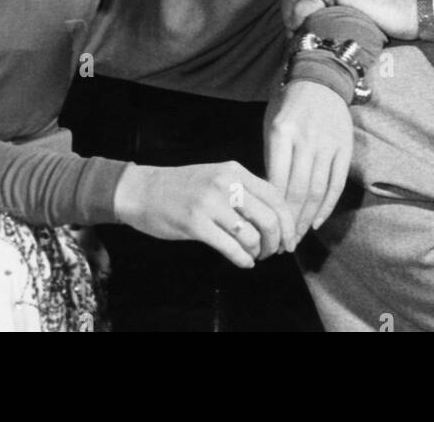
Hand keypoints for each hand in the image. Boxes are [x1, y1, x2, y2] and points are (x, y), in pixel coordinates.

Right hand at [112, 161, 296, 268]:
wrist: (143, 190)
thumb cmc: (183, 187)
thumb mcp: (218, 177)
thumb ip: (245, 190)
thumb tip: (276, 216)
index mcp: (235, 171)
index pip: (276, 196)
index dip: (288, 221)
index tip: (290, 238)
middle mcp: (226, 184)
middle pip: (268, 218)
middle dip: (277, 241)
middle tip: (274, 252)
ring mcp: (210, 203)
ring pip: (251, 235)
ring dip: (259, 252)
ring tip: (255, 256)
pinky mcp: (195, 224)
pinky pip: (230, 247)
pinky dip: (243, 260)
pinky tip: (244, 263)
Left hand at [264, 80, 352, 239]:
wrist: (321, 80)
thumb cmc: (289, 106)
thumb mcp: (272, 125)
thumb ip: (271, 158)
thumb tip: (269, 198)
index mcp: (283, 133)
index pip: (277, 180)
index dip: (273, 209)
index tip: (266, 227)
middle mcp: (307, 139)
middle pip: (298, 190)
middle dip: (289, 221)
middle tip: (283, 243)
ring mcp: (328, 144)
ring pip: (318, 190)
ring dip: (307, 219)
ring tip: (298, 237)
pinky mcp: (345, 148)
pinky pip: (336, 183)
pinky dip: (327, 206)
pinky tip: (317, 221)